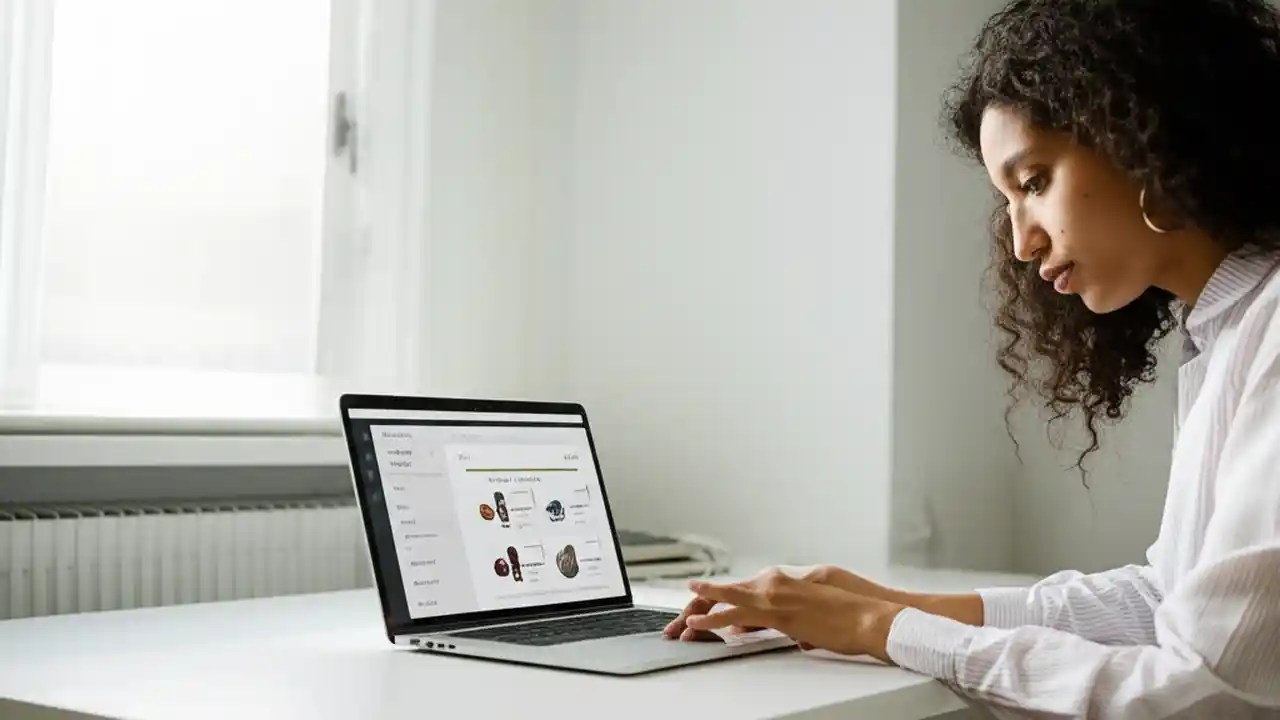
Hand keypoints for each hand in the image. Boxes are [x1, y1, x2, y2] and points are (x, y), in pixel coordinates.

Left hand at [677, 567, 905, 661]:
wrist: (871, 617)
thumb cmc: (853, 612)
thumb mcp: (820, 604)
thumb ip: (799, 610)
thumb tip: (791, 629)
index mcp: (787, 579)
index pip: (746, 589)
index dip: (724, 599)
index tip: (708, 607)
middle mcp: (777, 582)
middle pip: (731, 591)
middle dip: (706, 603)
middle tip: (685, 615)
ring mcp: (776, 596)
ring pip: (728, 600)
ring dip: (703, 609)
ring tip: (681, 618)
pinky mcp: (778, 614)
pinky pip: (736, 616)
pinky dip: (713, 619)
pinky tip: (698, 623)